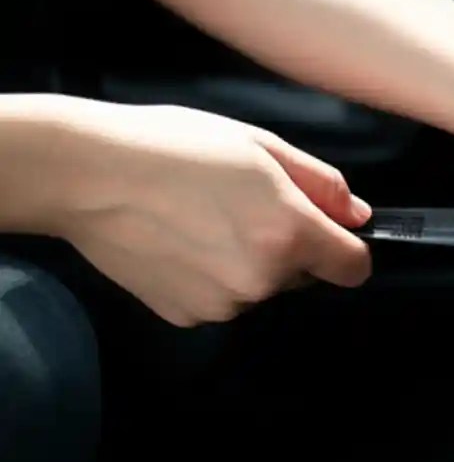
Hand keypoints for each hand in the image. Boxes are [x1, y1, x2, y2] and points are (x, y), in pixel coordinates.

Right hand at [52, 102, 371, 326]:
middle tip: (243, 204)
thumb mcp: (263, 146)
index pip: (354, 267)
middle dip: (290, 246)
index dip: (348, 247)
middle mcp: (262, 279)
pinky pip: (221, 297)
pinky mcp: (186, 315)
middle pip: (304, 274)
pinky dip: (211, 275)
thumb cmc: (175, 147)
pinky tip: (180, 240)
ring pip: (261, 286)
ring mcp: (223, 303)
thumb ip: (322, 184)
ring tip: (203, 217)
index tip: (330, 230)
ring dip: (248, 260)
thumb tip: (358, 215)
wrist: (87, 174)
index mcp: (290, 234)